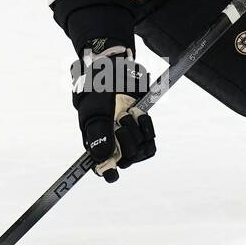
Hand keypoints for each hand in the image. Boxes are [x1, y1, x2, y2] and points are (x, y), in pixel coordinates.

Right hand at [70, 42, 156, 181]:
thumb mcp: (95, 111)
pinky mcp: (143, 132)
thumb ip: (98, 134)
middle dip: (125, 140)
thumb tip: (102, 159)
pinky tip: (140, 115)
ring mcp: (129, 139)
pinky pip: (150, 142)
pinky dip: (147, 128)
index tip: (112, 173)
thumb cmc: (98, 91)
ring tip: (128, 113)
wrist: (115, 72)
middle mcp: (113, 145)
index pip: (103, 169)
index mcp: (96, 144)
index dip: (108, 172)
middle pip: (125, 160)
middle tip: (119, 120)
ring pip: (139, 151)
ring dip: (136, 131)